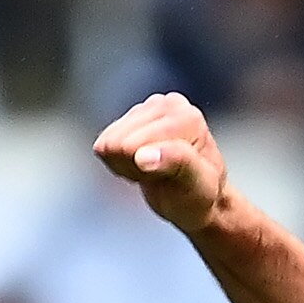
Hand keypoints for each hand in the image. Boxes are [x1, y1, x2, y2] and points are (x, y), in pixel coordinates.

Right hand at [93, 92, 228, 232]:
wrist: (196, 198)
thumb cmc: (200, 193)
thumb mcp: (197, 184)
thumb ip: (175, 163)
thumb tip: (142, 156)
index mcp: (185, 116)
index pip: (135, 145)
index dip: (146, 169)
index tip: (173, 176)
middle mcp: (166, 104)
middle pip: (118, 141)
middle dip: (134, 166)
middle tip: (162, 175)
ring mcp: (147, 109)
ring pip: (108, 143)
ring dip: (127, 165)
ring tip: (154, 170)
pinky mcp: (130, 119)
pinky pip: (103, 145)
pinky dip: (119, 162)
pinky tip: (142, 164)